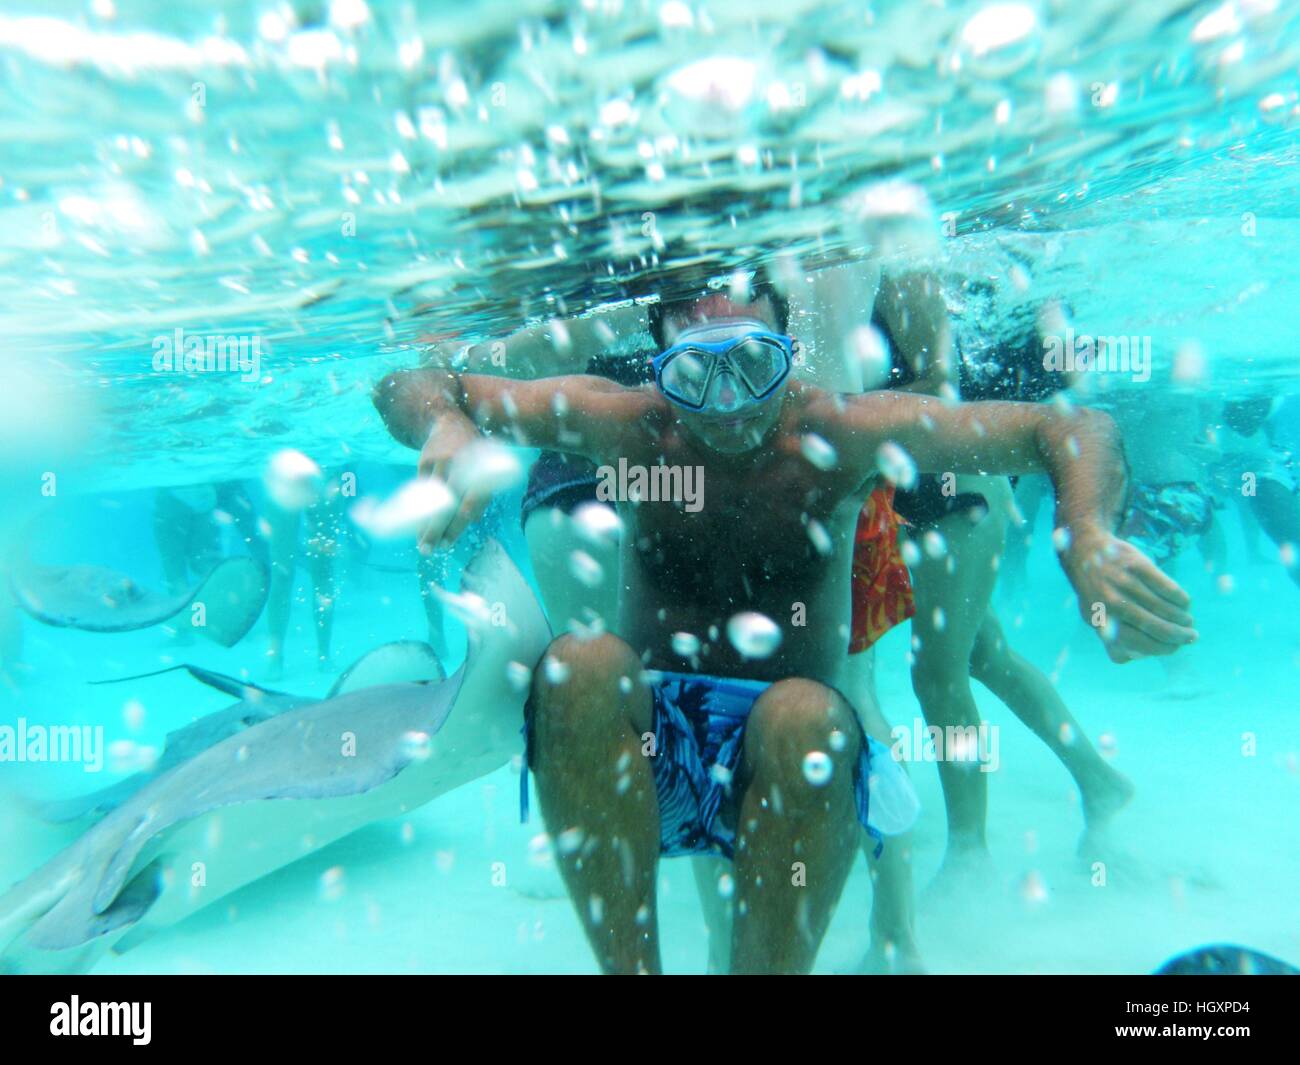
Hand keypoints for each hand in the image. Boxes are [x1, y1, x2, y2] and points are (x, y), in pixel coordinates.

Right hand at [416, 412, 488, 553]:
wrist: (450, 423)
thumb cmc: (473, 454)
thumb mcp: (483, 470)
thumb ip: (480, 494)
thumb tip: (472, 521)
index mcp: (481, 474)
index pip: (469, 506)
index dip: (456, 527)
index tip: (446, 545)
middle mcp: (462, 468)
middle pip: (447, 505)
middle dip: (436, 531)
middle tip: (428, 551)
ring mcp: (442, 464)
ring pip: (431, 500)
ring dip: (424, 523)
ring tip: (420, 543)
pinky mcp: (426, 461)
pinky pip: (421, 490)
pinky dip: (419, 508)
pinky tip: (416, 523)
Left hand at [1060, 527, 1197, 662]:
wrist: (1087, 550)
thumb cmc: (1096, 590)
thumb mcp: (1094, 616)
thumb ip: (1111, 638)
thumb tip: (1135, 658)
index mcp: (1100, 620)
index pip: (1137, 644)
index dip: (1161, 649)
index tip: (1174, 648)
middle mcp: (1110, 602)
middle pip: (1155, 627)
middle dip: (1179, 636)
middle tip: (1191, 636)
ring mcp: (1123, 582)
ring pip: (1163, 608)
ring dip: (1182, 618)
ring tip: (1188, 621)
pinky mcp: (1136, 565)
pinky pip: (1167, 588)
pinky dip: (1181, 599)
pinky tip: (1185, 603)